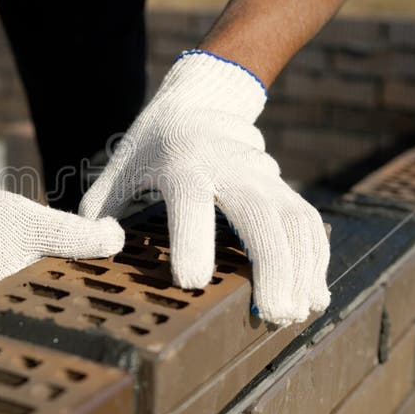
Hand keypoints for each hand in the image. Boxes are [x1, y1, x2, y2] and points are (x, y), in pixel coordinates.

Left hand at [80, 51, 329, 324]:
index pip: (189, 203)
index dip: (191, 242)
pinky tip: (315, 293)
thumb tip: (98, 244)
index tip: (190, 283)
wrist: (198, 100)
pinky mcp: (280, 184)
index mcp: (181, 164)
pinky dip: (315, 257)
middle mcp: (227, 167)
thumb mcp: (120, 168)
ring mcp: (260, 173)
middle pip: (258, 213)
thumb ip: (100, 206)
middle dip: (271, 264)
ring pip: (291, 219)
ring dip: (302, 268)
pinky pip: (306, 220)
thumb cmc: (150, 147)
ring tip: (300, 313)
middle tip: (274, 313)